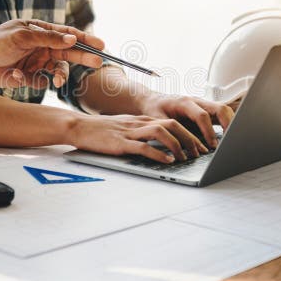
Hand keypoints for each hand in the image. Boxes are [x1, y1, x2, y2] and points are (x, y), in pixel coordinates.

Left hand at [0, 19, 104, 88]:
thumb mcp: (23, 37)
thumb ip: (49, 39)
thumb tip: (73, 38)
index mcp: (41, 32)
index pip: (68, 35)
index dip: (86, 39)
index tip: (101, 45)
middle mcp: (41, 47)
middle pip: (68, 53)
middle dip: (83, 57)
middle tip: (97, 62)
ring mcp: (35, 62)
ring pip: (57, 70)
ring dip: (59, 75)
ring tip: (56, 81)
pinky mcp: (27, 77)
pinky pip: (40, 82)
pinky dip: (32, 81)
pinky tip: (17, 76)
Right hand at [70, 114, 208, 162]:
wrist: (79, 127)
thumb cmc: (102, 130)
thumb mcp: (127, 127)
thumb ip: (143, 132)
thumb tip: (162, 143)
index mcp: (142, 119)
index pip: (173, 121)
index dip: (190, 133)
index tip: (201, 145)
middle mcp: (139, 123)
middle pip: (172, 124)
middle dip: (189, 139)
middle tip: (200, 153)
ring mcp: (130, 132)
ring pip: (161, 132)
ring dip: (177, 145)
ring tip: (185, 157)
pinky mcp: (121, 143)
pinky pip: (143, 146)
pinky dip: (158, 154)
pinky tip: (167, 161)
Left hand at [139, 94, 234, 149]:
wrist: (152, 100)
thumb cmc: (154, 109)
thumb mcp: (157, 120)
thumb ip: (169, 131)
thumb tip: (180, 148)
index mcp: (184, 102)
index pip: (202, 115)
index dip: (209, 131)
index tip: (213, 146)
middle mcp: (196, 101)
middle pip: (220, 108)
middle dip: (228, 124)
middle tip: (229, 142)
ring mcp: (202, 104)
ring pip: (223, 110)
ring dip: (230, 124)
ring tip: (230, 141)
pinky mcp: (205, 110)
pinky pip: (220, 114)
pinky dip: (226, 124)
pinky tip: (225, 137)